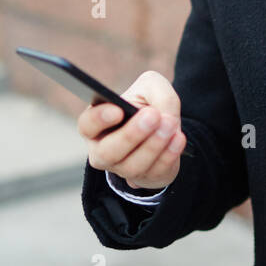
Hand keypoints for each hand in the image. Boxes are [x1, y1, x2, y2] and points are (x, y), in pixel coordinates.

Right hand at [78, 70, 185, 190]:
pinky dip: (168, 155)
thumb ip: (157, 93)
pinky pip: (155, 172)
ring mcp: (123, 168)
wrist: (165, 126)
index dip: (98, 119)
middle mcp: (103, 151)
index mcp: (96, 125)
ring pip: (133, 166)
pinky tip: (178, 138)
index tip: (118, 109)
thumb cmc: (148, 103)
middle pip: (108, 152)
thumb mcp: (152, 87)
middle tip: (153, 115)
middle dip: (131, 135)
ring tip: (170, 123)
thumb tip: (162, 115)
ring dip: (153, 145)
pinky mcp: (146, 178)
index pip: (87, 125)